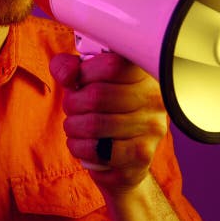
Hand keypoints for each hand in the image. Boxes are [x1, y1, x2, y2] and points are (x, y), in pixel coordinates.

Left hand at [50, 52, 167, 197]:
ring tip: (74, 126)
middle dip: (72, 104)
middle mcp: (153, 97)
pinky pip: (101, 152)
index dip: (84, 74)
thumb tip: (67, 75)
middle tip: (71, 108)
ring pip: (95, 125)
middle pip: (97, 96)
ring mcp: (151, 127)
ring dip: (73, 127)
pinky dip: (80, 148)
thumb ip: (68, 67)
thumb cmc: (103, 103)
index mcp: (142, 71)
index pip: (111, 65)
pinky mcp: (142, 154)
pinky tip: (80, 143)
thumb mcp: (85, 77)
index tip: (79, 82)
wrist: (125, 148)